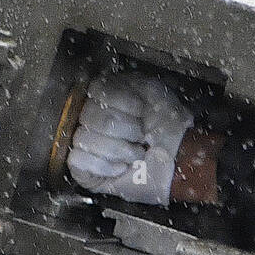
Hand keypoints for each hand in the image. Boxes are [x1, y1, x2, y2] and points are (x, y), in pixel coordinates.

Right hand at [67, 72, 193, 205]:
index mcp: (109, 95)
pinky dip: (102, 165)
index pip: (97, 89)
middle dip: (123, 128)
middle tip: (141, 136)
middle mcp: (93, 115)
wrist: (177, 160)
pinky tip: (121, 168)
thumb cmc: (169, 127)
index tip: (142, 110)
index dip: (121, 100)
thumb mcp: (158, 96)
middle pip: (90, 116)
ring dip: (117, 149)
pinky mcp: (83, 166)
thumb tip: (110, 90)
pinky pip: (77, 160)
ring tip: (136, 154)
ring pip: (82, 138)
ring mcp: (85, 141)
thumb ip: (136, 87)